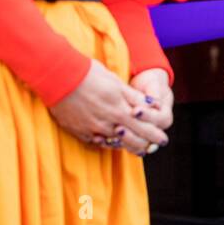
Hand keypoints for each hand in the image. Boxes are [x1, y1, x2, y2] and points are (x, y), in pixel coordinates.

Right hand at [47, 59, 168, 155]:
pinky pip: (97, 142)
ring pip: (115, 143)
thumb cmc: (90, 75)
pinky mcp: (79, 131)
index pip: (143, 127)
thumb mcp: (116, 82)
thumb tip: (152, 104)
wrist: (60, 78)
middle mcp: (107, 122)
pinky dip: (107, 143)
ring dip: (127, 146)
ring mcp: (92, 129)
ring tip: (137, 149)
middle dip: (145, 144)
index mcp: (119, 109)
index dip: (155, 135)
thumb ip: (134, 97)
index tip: (163, 139)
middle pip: (131, 139)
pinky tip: (113, 143)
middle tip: (153, 147)